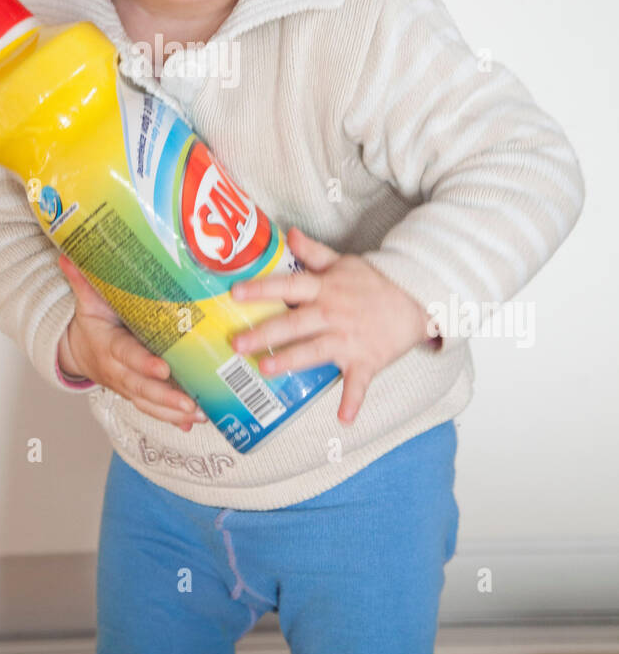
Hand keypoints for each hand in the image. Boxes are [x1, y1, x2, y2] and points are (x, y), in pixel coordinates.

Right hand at [56, 253, 206, 431]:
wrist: (76, 350)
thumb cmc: (90, 323)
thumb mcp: (86, 301)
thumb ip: (83, 281)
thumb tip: (68, 256)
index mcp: (107, 345)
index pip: (126, 355)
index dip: (143, 364)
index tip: (163, 368)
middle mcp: (117, 371)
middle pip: (141, 388)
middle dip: (165, 398)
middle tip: (191, 403)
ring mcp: (127, 385)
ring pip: (148, 403)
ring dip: (173, 413)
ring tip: (200, 414)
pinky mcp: (136, 393)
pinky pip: (153, 410)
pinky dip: (171, 419)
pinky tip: (193, 422)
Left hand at [229, 227, 430, 425]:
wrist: (416, 300)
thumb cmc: (374, 283)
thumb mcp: (343, 263)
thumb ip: (314, 252)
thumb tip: (290, 234)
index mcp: (325, 288)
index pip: (289, 285)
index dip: (263, 289)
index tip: (236, 293)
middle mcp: (333, 314)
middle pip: (295, 323)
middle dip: (266, 334)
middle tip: (238, 345)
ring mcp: (350, 339)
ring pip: (316, 351)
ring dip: (292, 361)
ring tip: (266, 370)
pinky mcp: (367, 360)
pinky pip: (359, 383)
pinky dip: (353, 401)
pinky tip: (344, 419)